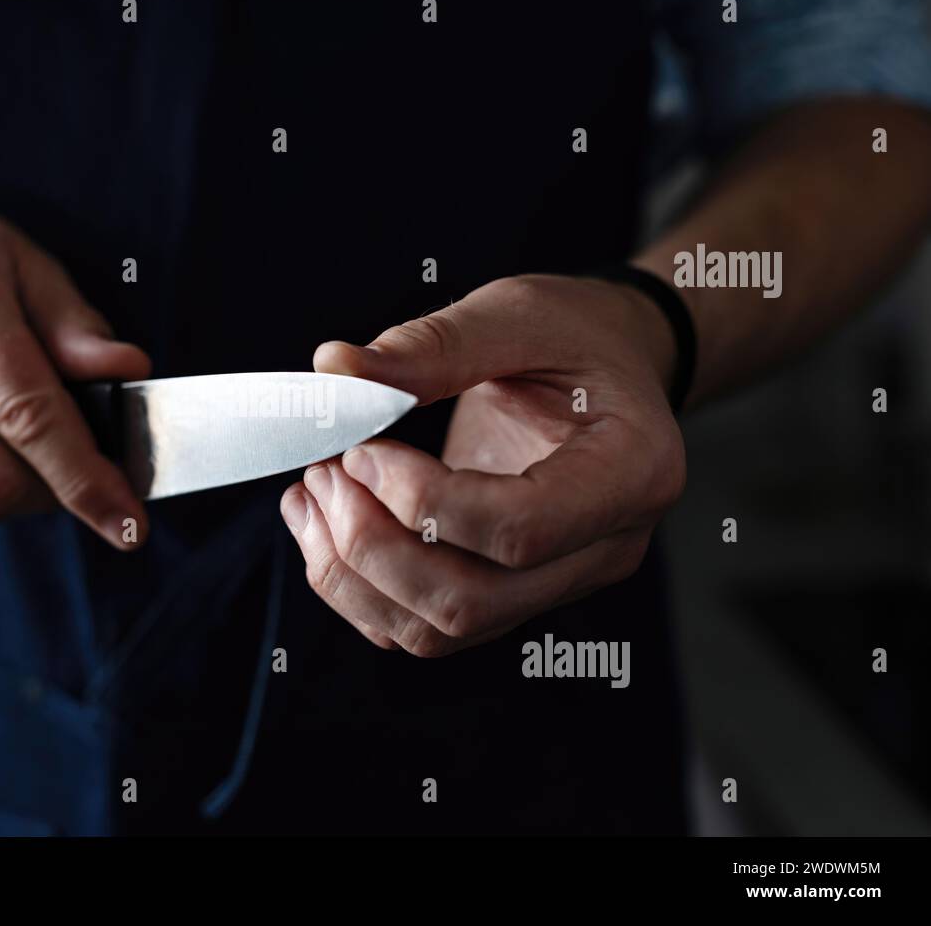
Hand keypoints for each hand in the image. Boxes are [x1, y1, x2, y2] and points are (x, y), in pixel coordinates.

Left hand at [280, 275, 686, 655]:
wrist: (604, 370)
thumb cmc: (577, 335)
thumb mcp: (518, 314)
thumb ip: (434, 346)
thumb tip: (336, 370)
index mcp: (631, 474)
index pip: (520, 531)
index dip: (423, 502)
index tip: (363, 448)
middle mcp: (601, 550)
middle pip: (470, 600)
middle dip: (373, 547)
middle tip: (325, 471)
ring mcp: (553, 584)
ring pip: (438, 630)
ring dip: (353, 575)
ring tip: (312, 494)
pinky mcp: (505, 594)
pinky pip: (421, 625)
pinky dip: (358, 589)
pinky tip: (324, 523)